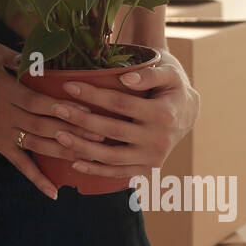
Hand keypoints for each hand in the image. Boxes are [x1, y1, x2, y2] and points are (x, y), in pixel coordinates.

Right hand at [0, 41, 106, 198]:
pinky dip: (36, 180)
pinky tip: (54, 193)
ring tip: (90, 155)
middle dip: (73, 130)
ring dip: (64, 151)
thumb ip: (15, 53)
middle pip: (43, 125)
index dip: (62, 106)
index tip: (88, 108)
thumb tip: (44, 56)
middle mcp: (4, 114)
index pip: (38, 101)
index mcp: (3, 89)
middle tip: (102, 133)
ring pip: (37, 146)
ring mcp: (0, 132)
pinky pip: (19, 165)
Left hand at [42, 51, 199, 183]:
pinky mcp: (148, 168)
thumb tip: (126, 79)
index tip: (68, 86)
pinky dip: (96, 171)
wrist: (187, 111)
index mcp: (164, 114)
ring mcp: (154, 158)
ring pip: (112, 157)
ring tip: (59, 135)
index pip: (121, 104)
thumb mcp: (168, 72)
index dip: (93, 95)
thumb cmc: (171, 86)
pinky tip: (75, 162)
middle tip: (57, 109)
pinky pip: (118, 173)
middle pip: (112, 131)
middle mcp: (160, 139)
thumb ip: (149, 74)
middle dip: (81, 120)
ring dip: (83, 148)